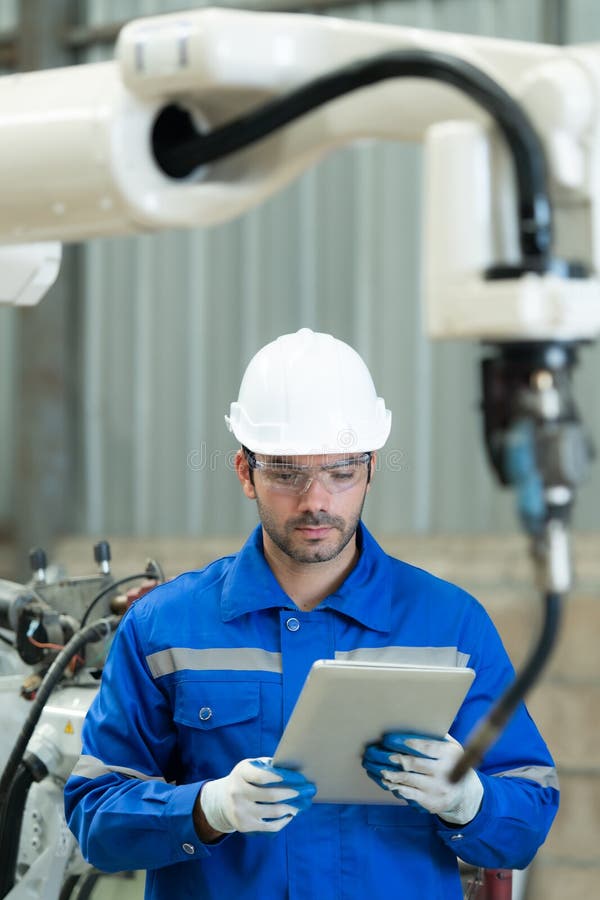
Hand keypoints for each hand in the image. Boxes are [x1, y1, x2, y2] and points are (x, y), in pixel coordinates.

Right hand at [199, 758, 315, 834]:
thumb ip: (267, 766)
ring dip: (291, 808)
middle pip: (271, 796)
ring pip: (273, 812)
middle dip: (292, 794)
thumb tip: (291, 768)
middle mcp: (238, 792)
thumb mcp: (250, 766)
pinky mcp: (244, 826)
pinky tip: (289, 815)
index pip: (262, 776)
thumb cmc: (244, 779)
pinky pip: (269, 826)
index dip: (281, 777)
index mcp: (241, 773)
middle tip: (307, 792)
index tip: (298, 778)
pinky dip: (283, 821)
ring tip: (301, 805)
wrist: (222, 801)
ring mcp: (240, 811)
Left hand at [362, 733, 482, 824]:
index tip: (386, 739)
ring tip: (371, 765)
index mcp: (449, 753)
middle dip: (388, 757)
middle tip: (371, 752)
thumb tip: (415, 717)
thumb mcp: (450, 747)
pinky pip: (407, 793)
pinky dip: (393, 786)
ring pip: (406, 779)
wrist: (464, 795)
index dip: (404, 743)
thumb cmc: (450, 762)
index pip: (424, 747)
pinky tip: (383, 779)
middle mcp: (445, 772)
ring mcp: (437, 789)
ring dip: (386, 772)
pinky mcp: (430, 802)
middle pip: (411, 763)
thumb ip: (435, 734)